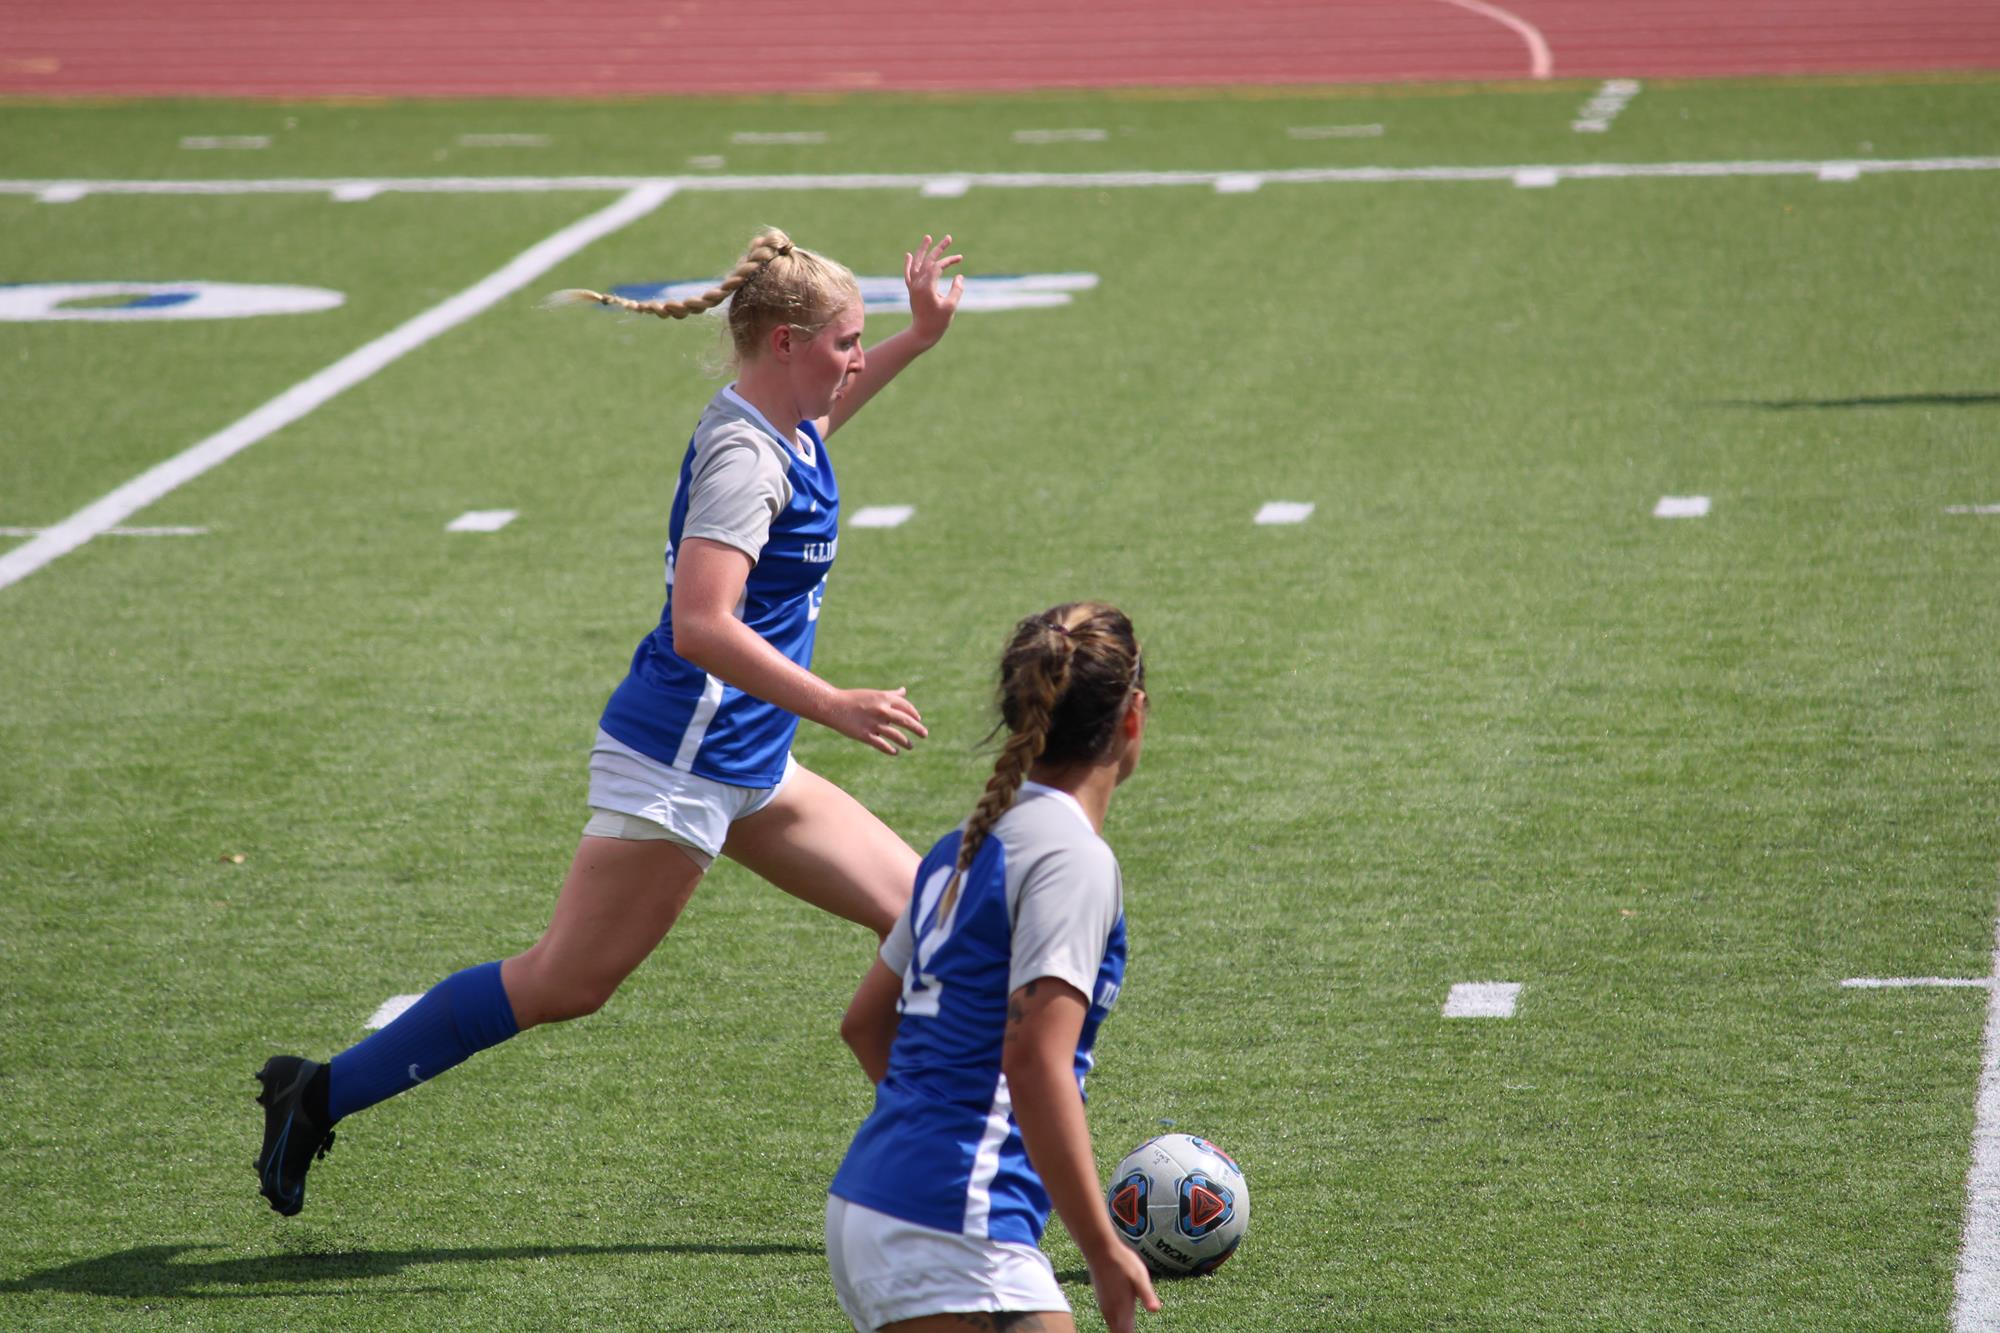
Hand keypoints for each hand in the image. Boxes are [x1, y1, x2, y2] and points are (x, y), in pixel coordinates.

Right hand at [826, 686, 927, 755]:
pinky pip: (882, 745)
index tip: (918, 720)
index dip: (914, 714)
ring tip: (911, 746)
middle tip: (925, 735)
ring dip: (905, 742)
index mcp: (884, 698)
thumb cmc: (854, 699)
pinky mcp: (865, 735)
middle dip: (917, 728)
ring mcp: (874, 723)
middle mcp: (881, 710)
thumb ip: (891, 694)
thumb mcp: (874, 694)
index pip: (906, 707)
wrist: (833, 706)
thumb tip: (904, 691)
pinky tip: (895, 752)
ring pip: (896, 736)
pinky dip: (890, 750)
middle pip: (905, 721)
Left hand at [904, 233, 964, 347]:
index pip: (937, 266)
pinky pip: (908, 274)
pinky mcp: (912, 291)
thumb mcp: (951, 306)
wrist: (922, 333)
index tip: (959, 259)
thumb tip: (960, 277)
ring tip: (927, 237)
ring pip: (917, 264)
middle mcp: (918, 284)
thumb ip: (956, 290)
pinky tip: (910, 255)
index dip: (949, 260)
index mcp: (927, 287)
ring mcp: (913, 287)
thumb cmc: (938, 322)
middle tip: (949, 237)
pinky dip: (909, 264)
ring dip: (922, 250)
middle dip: (939, 248)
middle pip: (928, 261)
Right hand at [1086, 1243, 1160, 1332]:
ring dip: (1121, 1331)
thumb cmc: (1122, 1262)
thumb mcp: (1139, 1276)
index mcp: (1122, 1308)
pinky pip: (1110, 1320)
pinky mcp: (1102, 1300)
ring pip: (1113, 1327)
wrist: (1100, 1250)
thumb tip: (1156, 1310)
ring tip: (1128, 1331)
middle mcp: (1111, 1310)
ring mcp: (1105, 1306)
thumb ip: (1146, 1294)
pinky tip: (1122, 1323)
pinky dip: (1117, 1325)